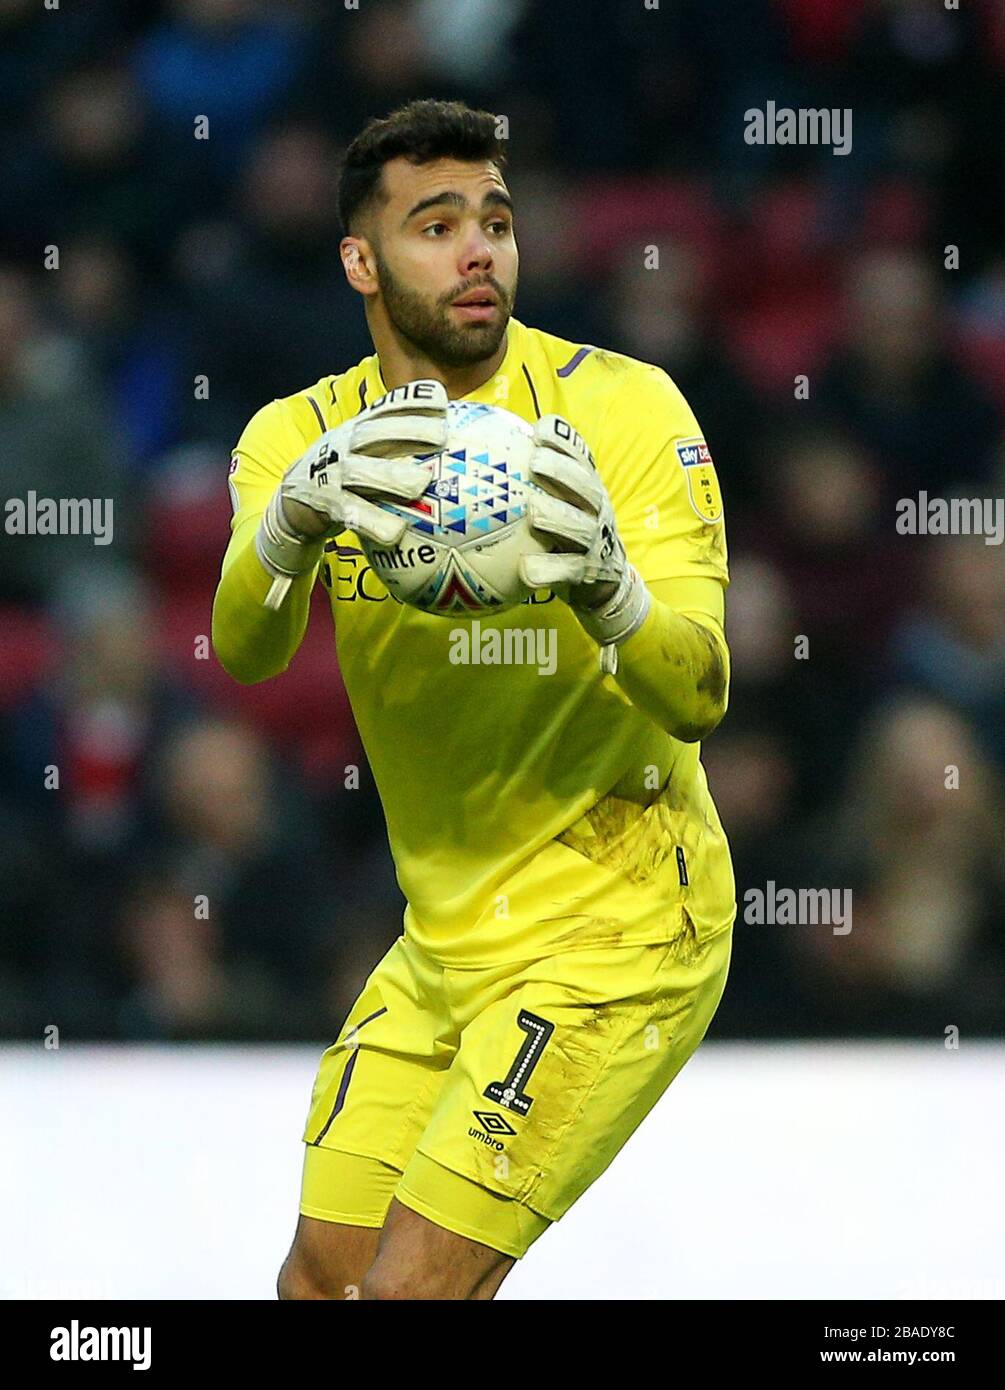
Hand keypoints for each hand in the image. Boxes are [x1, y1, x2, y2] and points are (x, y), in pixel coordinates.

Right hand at [256, 380, 446, 607]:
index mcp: (358, 428)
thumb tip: (454, 447)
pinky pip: (351, 512)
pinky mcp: (325, 503)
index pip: (387, 408)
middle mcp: (345, 444)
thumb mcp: (366, 453)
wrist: (293, 503)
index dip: (412, 402)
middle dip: (407, 429)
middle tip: (441, 435)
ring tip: (421, 483)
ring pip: (362, 472)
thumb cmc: (345, 478)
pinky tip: (396, 532)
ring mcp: (332, 473)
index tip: (443, 401)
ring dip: (392, 476)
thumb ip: (397, 445)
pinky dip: (373, 522)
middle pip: (376, 432)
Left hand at [517, 414, 650, 672]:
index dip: (564, 442)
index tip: (539, 428)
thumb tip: (491, 457)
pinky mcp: (589, 574)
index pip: (581, 459)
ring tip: (533, 511)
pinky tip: (527, 570)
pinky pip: (569, 571)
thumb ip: (539, 485)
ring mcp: (595, 543)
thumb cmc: (570, 538)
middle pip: (586, 487)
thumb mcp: (564, 506)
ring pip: (580, 528)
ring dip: (557, 517)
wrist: (605, 584)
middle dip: (563, 471)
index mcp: (590, 490)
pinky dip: (549, 570)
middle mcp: (597, 512)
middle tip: (535, 461)